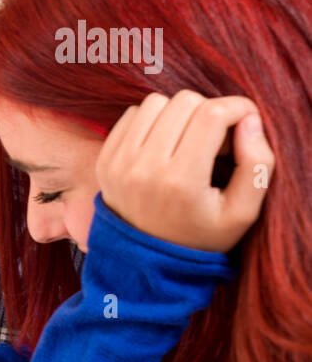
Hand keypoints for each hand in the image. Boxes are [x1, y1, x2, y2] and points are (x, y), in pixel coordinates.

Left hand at [96, 91, 274, 252]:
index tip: (246, 120)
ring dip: (178, 113)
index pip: (212, 114)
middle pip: (184, 102)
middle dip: (209, 111)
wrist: (147, 259)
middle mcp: (145, 168)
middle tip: (215, 139)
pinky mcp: (105, 159)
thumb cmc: (202, 234)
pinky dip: (152, 120)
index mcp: (182, 181)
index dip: (238, 108)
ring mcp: (119, 163)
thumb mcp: (243, 212)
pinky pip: (131, 115)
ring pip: (155, 102)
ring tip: (188, 140)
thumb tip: (250, 119)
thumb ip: (257, 164)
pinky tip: (164, 144)